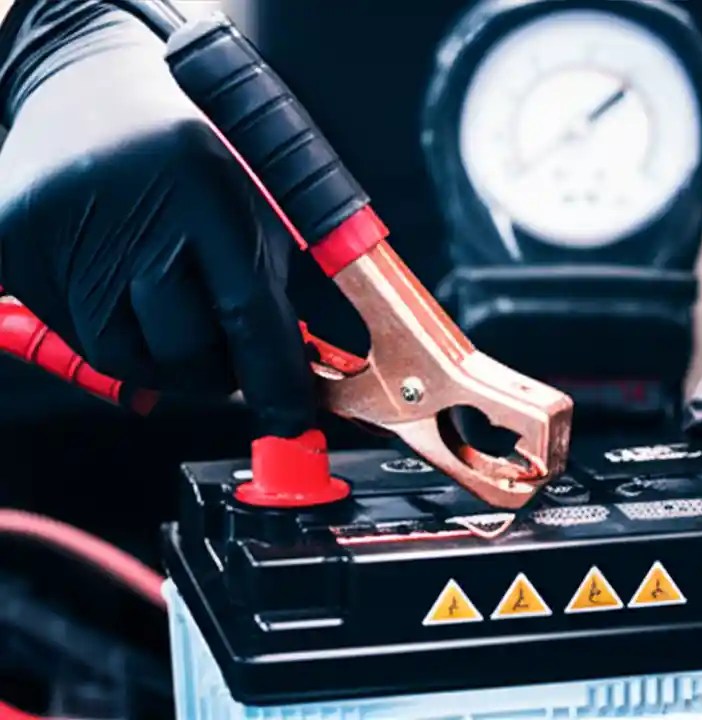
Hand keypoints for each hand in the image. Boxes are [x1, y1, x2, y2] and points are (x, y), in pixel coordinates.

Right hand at [0, 3, 313, 436]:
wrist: (85, 87)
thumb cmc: (186, 152)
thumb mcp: (253, 198)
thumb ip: (282, 283)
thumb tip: (316, 368)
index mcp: (204, 187)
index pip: (248, 313)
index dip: (276, 379)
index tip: (293, 418)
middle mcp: (130, 208)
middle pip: (182, 348)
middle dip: (218, 370)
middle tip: (231, 355)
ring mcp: (63, 230)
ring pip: (124, 358)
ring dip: (165, 364)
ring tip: (179, 323)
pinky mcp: (13, 247)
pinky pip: (71, 338)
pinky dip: (113, 338)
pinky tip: (126, 300)